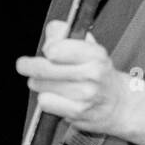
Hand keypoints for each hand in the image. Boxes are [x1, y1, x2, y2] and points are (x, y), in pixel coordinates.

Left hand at [15, 20, 132, 136]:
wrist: (118, 103)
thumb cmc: (98, 73)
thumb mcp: (88, 46)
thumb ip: (65, 33)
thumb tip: (51, 34)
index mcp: (95, 53)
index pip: (56, 48)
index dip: (47, 49)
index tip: (47, 51)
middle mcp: (93, 73)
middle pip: (43, 68)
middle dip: (29, 66)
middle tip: (25, 65)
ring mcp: (86, 94)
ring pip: (41, 85)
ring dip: (39, 84)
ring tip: (49, 83)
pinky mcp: (78, 111)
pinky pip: (45, 102)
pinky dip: (46, 99)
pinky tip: (56, 97)